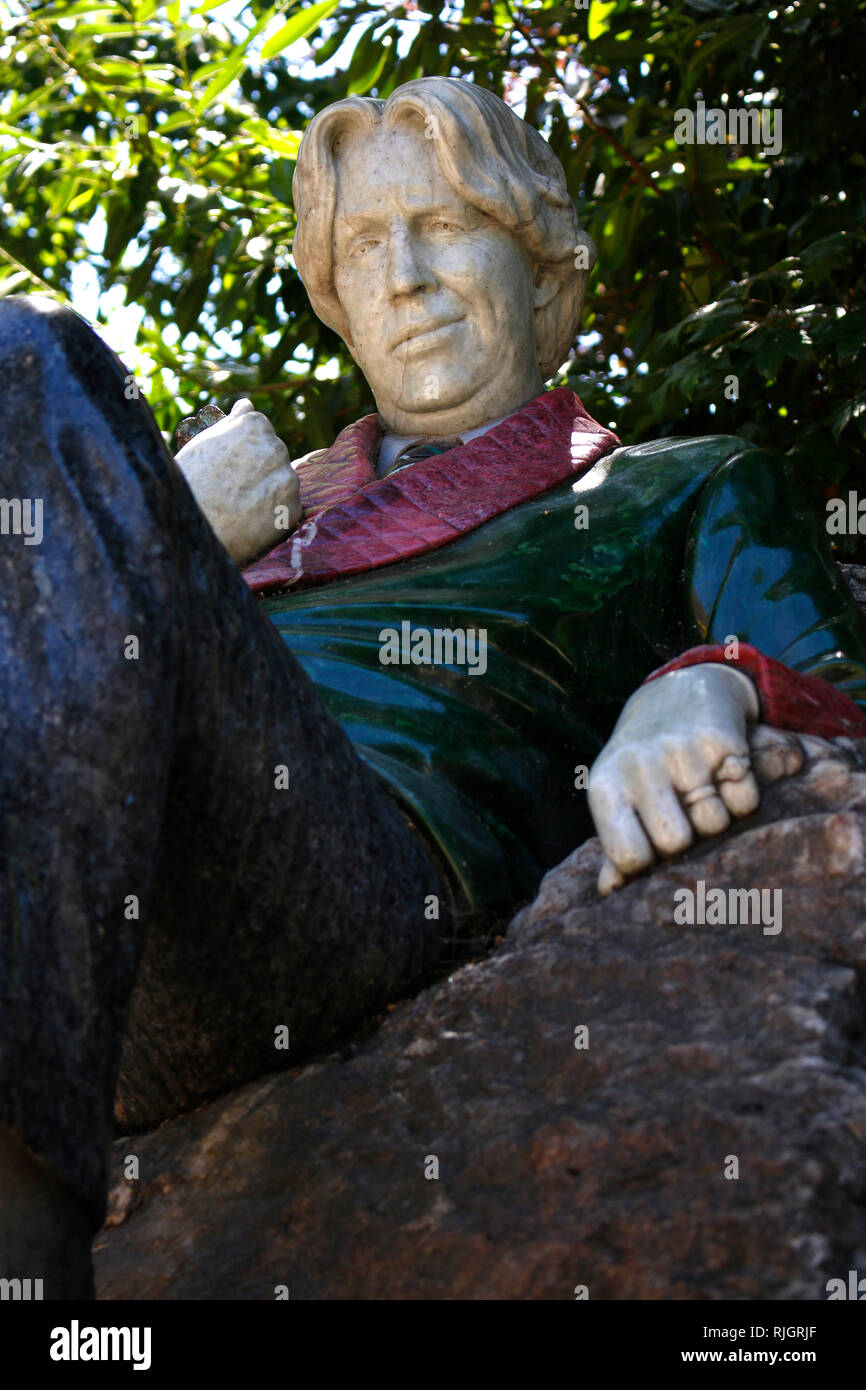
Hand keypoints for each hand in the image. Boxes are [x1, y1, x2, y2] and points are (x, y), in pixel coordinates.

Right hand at [174, 399, 301, 566]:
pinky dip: (273, 517)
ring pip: (282, 484)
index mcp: (255, 424)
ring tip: (238, 508)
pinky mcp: (293, 509)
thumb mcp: (204, 444)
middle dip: (259, 472)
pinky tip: (250, 523)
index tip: (229, 468)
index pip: (262, 433)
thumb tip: (247, 403)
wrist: (193, 530)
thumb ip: (233, 423)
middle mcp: (277, 447)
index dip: (244, 453)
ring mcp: (287, 478)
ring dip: (267, 494)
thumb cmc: (190, 483)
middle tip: (231, 491)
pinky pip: (287, 510)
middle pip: (275, 458)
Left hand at [588, 663, 804, 894]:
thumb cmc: (641, 764)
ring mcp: (681, 751)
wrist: (677, 694)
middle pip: (677, 843)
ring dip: (717, 818)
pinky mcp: (722, 740)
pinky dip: (742, 799)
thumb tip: (610, 892)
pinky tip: (724, 777)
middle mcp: (639, 766)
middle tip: (684, 817)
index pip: (630, 857)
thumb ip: (617, 846)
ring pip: (716, 823)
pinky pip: (745, 802)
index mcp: (605, 787)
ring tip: (701, 793)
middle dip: (688, 840)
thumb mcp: (618, 797)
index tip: (654, 850)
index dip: (649, 864)